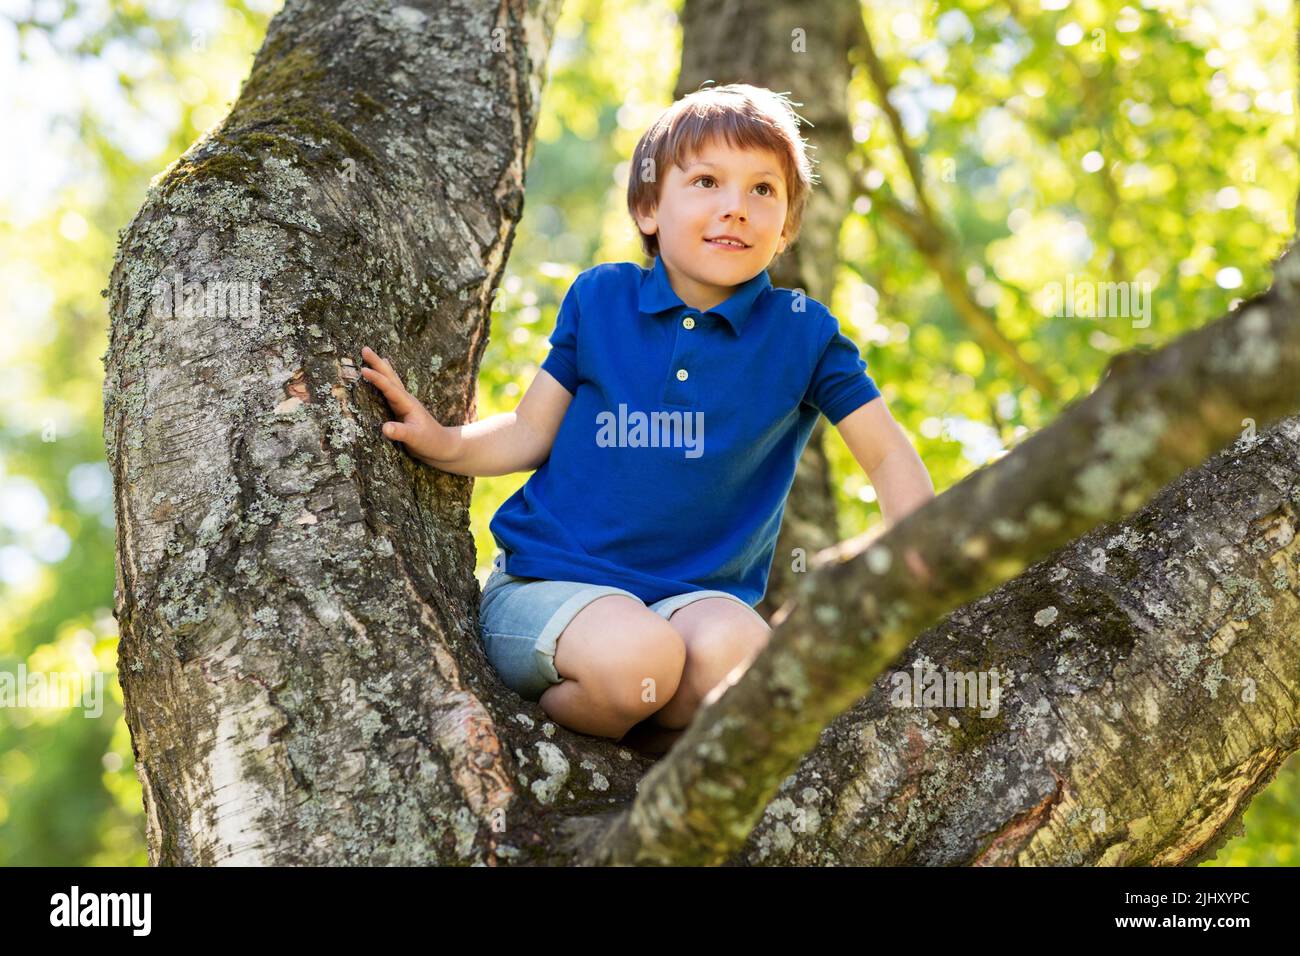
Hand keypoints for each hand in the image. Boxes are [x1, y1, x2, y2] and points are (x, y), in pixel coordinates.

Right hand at [359, 346, 454, 463]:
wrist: (443, 446)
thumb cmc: (430, 442)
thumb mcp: (414, 439)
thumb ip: (401, 433)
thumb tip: (385, 428)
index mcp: (408, 404)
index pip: (390, 388)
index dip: (377, 379)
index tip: (363, 369)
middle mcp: (406, 400)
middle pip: (390, 377)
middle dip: (377, 363)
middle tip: (364, 348)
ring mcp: (404, 403)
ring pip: (391, 381)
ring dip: (381, 368)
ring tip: (372, 355)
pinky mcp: (402, 409)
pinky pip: (390, 390)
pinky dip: (384, 380)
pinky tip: (384, 377)